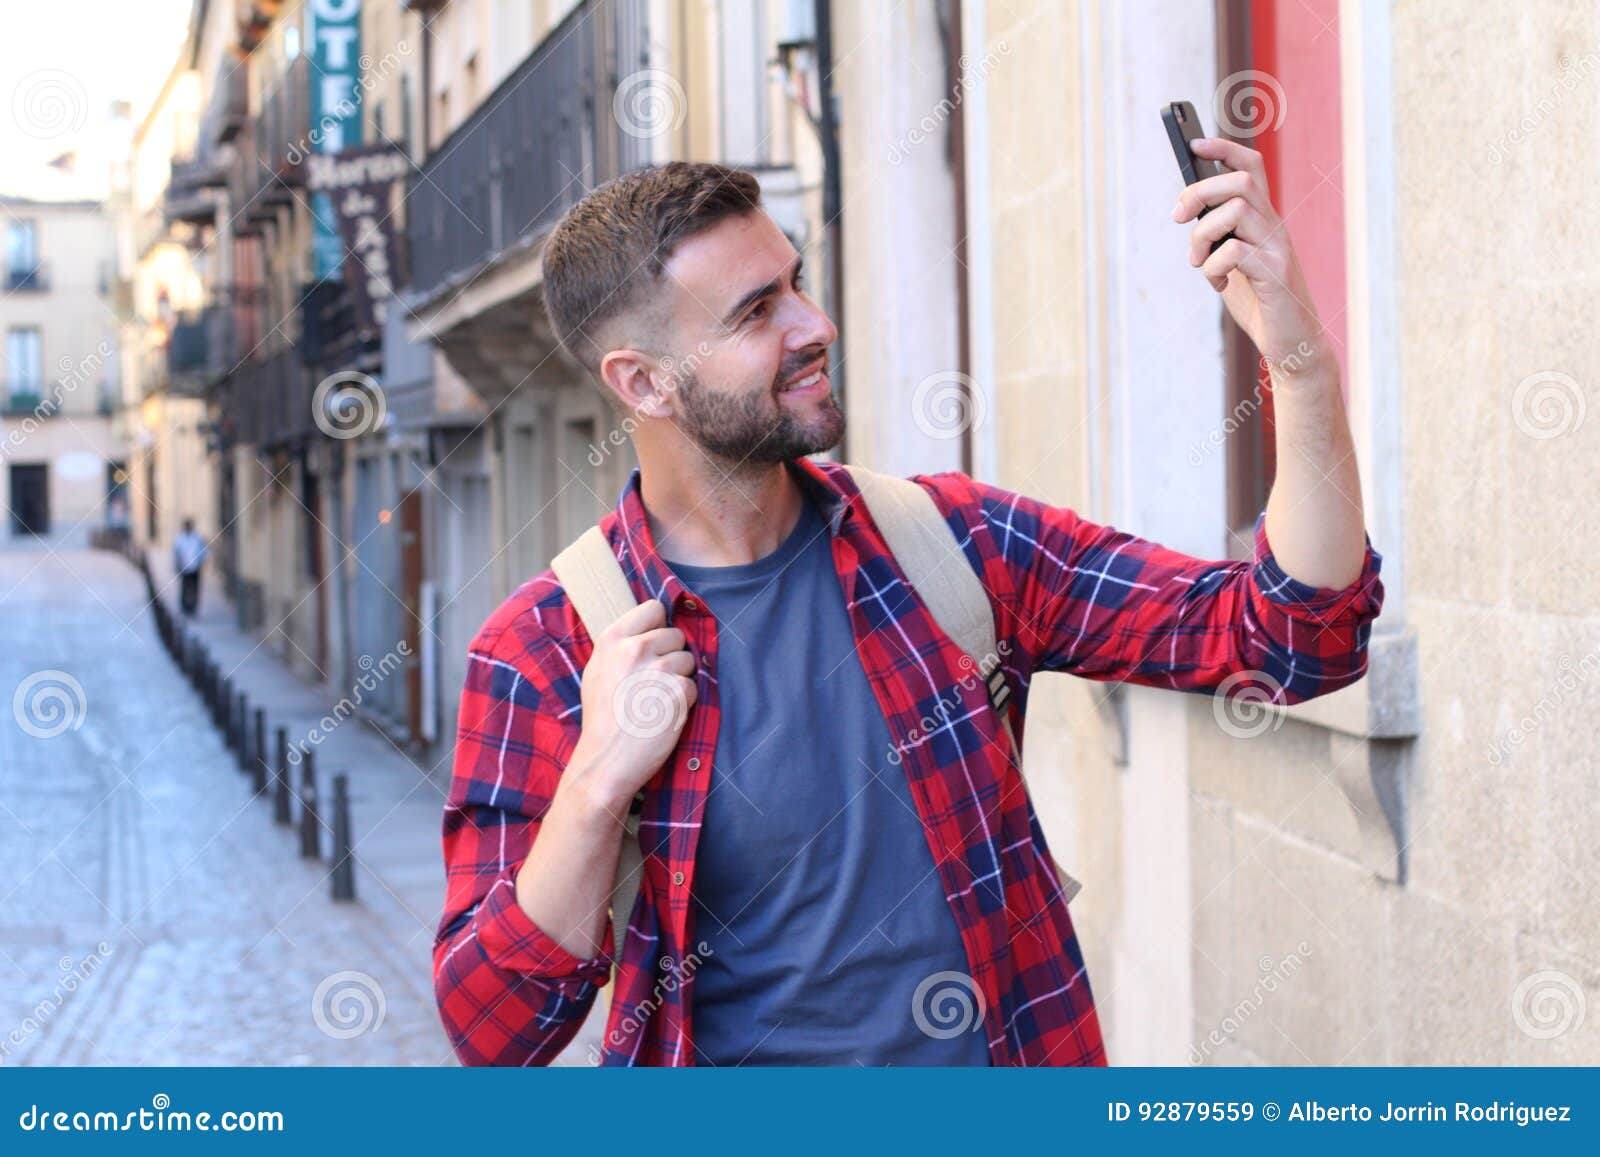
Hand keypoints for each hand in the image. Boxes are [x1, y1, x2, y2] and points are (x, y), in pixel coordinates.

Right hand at [566, 598, 697, 815]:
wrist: (605, 761)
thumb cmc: (602, 718)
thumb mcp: (599, 671)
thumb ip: (622, 646)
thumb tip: (652, 627)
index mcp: (612, 639)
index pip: (653, 608)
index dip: (658, 627)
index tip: (653, 646)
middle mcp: (635, 649)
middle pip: (676, 635)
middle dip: (671, 657)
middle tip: (652, 684)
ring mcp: (657, 670)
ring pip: (688, 661)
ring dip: (679, 680)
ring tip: (655, 701)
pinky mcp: (677, 692)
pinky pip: (693, 686)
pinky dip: (684, 702)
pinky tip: (663, 715)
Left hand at [1171, 136, 1330, 376]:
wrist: (1293, 344)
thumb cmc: (1260, 303)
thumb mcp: (1230, 265)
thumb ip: (1216, 238)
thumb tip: (1188, 212)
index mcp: (1263, 221)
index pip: (1251, 168)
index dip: (1224, 148)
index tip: (1193, 144)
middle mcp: (1275, 227)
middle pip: (1238, 181)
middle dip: (1198, 191)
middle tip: (1178, 218)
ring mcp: (1278, 248)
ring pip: (1234, 211)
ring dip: (1201, 236)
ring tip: (1198, 263)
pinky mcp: (1276, 274)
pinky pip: (1235, 252)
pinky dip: (1214, 267)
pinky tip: (1218, 285)